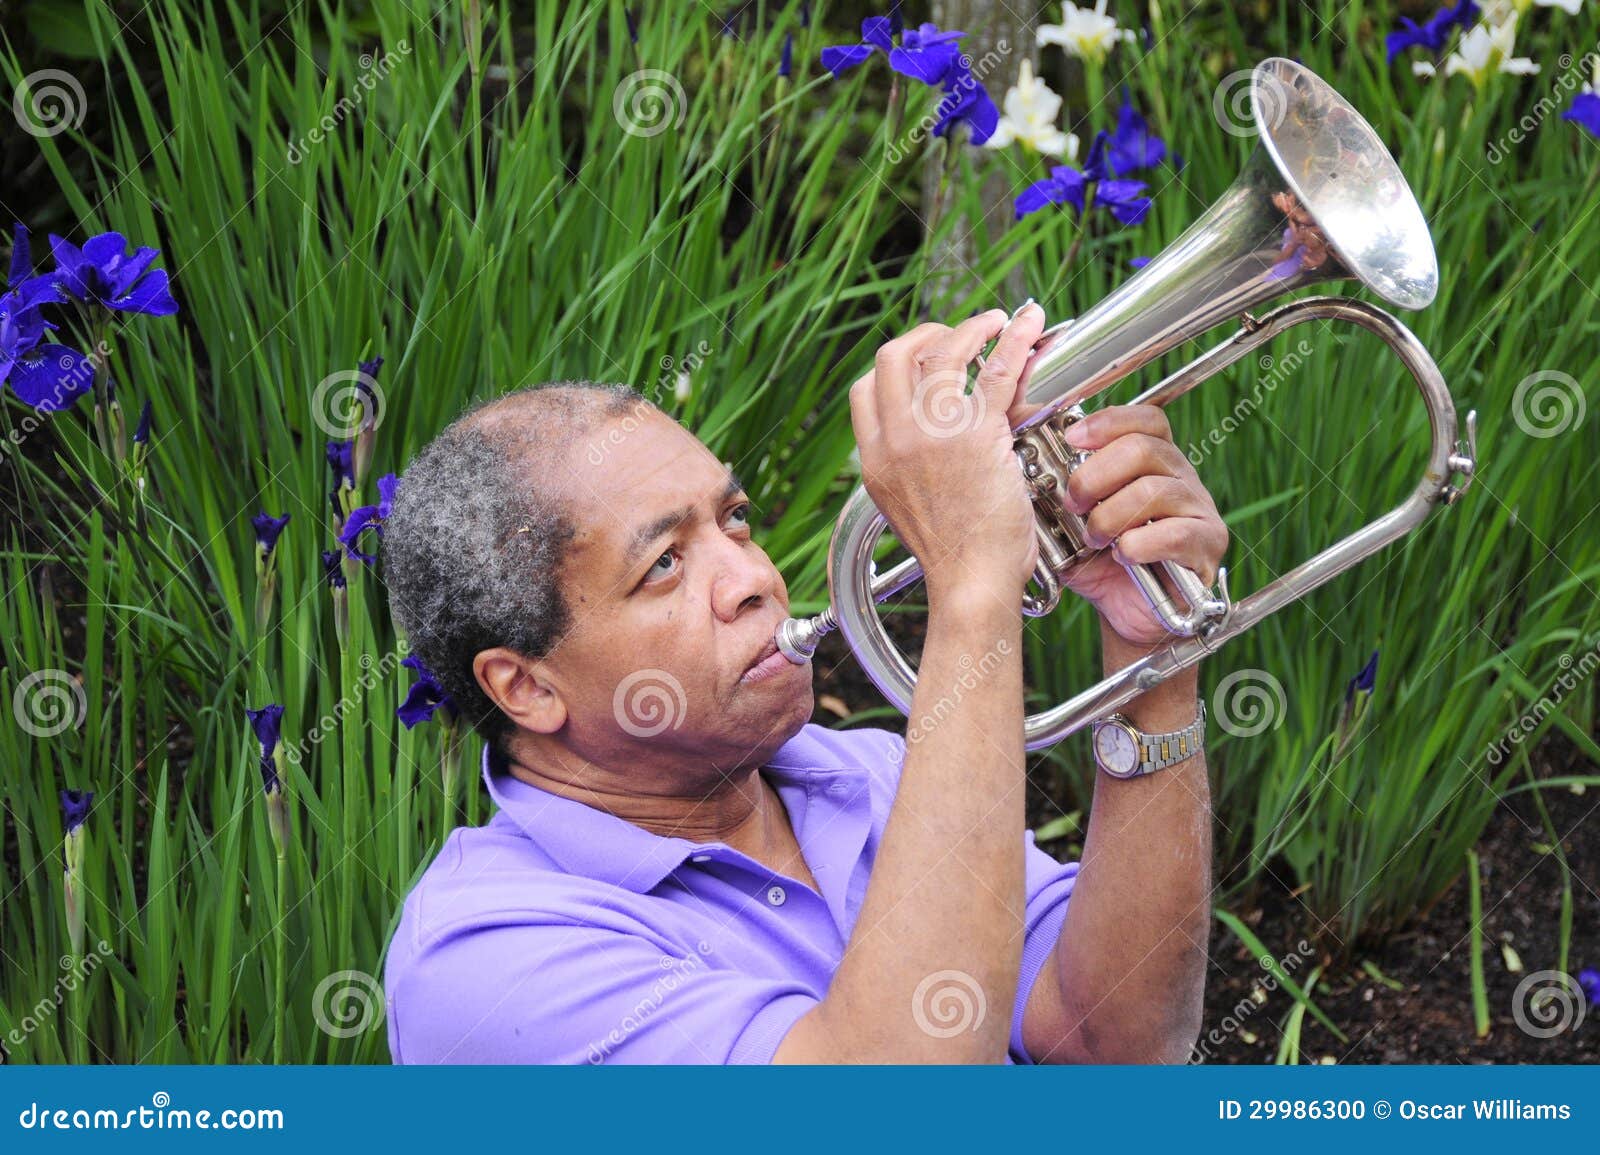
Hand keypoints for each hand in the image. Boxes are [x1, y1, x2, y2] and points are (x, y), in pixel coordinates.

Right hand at [849, 304, 1047, 605]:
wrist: (972, 583)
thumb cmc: (954, 555)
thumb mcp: (907, 506)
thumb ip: (907, 466)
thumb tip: (930, 437)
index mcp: (874, 459)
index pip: (864, 389)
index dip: (894, 365)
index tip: (922, 359)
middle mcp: (896, 441)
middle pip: (894, 357)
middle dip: (926, 334)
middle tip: (957, 335)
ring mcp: (934, 435)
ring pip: (943, 353)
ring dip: (973, 327)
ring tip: (996, 323)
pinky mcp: (978, 435)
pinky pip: (997, 371)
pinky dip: (1015, 340)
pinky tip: (1028, 324)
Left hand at [1055, 404, 1228, 648]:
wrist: (1123, 613)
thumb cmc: (1098, 561)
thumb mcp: (1069, 519)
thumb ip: (1055, 488)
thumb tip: (1024, 456)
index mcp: (1153, 462)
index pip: (1146, 420)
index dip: (1108, 422)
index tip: (1071, 437)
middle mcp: (1181, 478)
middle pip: (1145, 449)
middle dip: (1096, 475)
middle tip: (1073, 504)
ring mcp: (1199, 509)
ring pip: (1155, 491)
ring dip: (1111, 515)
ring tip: (1094, 538)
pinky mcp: (1206, 545)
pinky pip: (1175, 532)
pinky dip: (1139, 544)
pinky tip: (1123, 555)